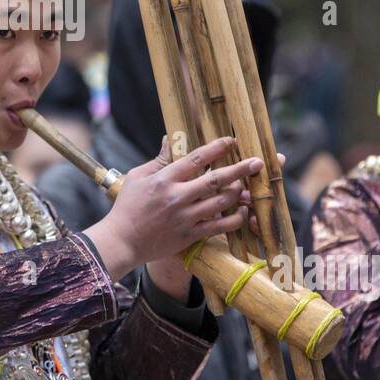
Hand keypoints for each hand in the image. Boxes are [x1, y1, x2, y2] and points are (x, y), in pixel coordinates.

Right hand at [84, 136, 265, 281]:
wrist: (122, 241)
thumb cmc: (127, 206)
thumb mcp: (137, 177)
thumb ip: (158, 159)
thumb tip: (169, 138)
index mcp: (164, 179)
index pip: (196, 158)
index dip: (216, 148)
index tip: (231, 141)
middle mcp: (177, 196)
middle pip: (215, 179)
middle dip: (240, 169)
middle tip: (257, 162)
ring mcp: (185, 217)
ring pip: (221, 202)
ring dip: (239, 193)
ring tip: (248, 185)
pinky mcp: (190, 235)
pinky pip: (219, 226)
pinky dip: (235, 219)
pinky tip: (242, 212)